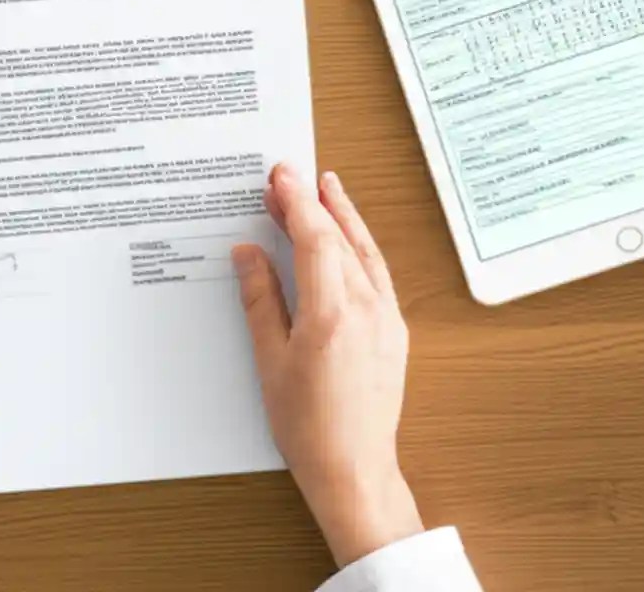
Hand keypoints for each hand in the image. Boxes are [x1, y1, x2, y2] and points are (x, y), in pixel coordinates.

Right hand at [232, 164, 422, 566]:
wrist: (353, 467)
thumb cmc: (307, 425)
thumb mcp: (270, 360)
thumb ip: (261, 299)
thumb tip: (248, 253)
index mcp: (331, 313)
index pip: (314, 239)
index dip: (295, 202)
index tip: (280, 175)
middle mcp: (367, 308)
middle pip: (340, 237)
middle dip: (314, 201)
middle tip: (291, 175)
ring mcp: (387, 318)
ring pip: (365, 251)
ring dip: (343, 216)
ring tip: (326, 188)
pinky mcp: (395, 331)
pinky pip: (378, 273)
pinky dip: (360, 246)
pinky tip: (349, 238)